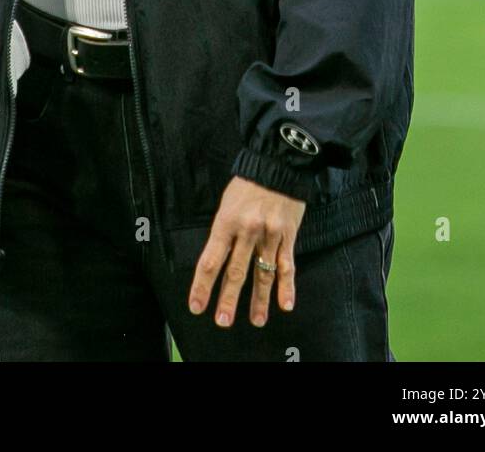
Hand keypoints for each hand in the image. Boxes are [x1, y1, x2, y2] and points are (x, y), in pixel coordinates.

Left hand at [187, 177, 305, 327]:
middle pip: (236, 272)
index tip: (197, 306)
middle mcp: (247, 231)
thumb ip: (224, 232)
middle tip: (222, 321)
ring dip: (259, 300)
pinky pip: (287, 265)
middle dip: (228, 300)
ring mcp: (269, 235)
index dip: (202, 286)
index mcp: (226, 222)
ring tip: (256, 320)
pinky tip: (286, 305)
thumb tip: (218, 261)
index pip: (210, 260)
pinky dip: (287, 286)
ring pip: (263, 273)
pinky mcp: (288, 235)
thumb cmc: (248, 183)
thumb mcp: (227, 203)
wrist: (278, 164)